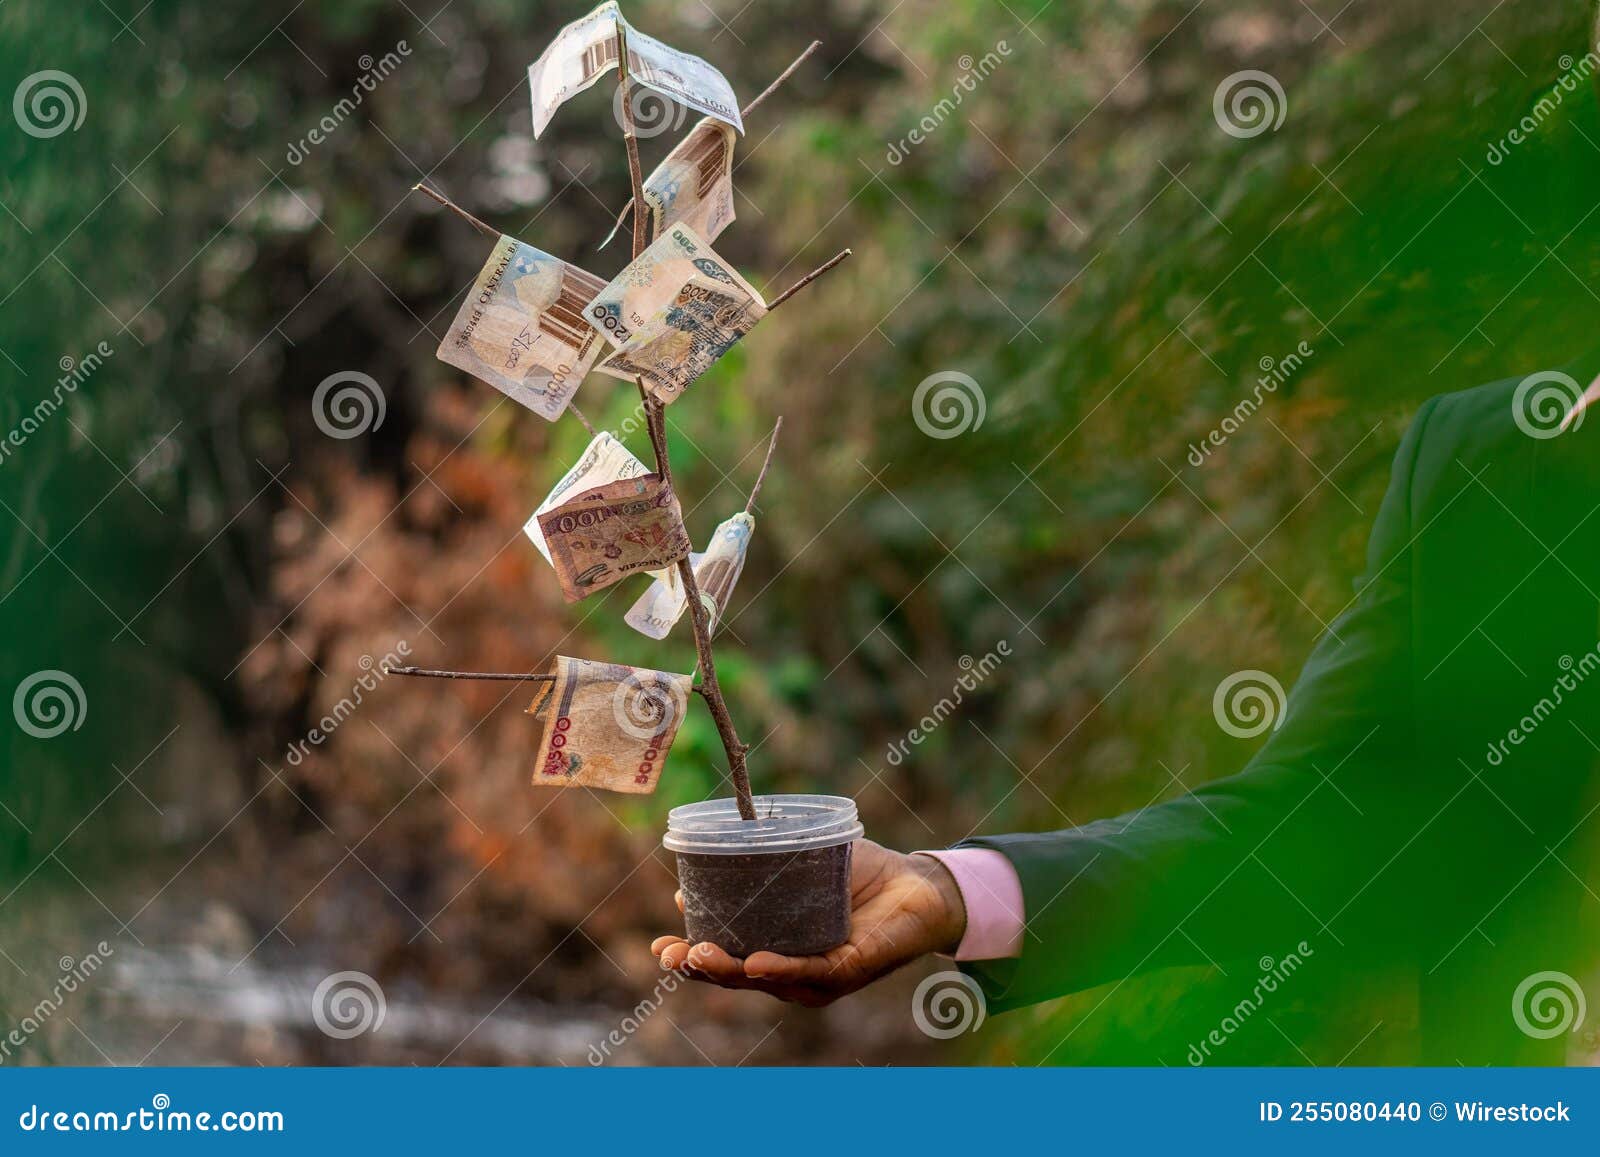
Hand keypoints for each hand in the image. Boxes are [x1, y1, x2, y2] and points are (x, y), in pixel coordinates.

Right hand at [650, 839, 965, 1006]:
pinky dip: (781, 969)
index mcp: (776, 950)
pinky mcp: (849, 969)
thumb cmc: (857, 875)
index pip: (727, 961)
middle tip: (669, 953)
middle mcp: (793, 972)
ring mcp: (819, 976)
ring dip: (730, 970)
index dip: (691, 959)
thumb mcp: (800, 866)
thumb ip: (758, 866)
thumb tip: (705, 856)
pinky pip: (812, 971)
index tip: (659, 948)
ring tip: (699, 954)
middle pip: (737, 978)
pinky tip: (755, 962)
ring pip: (767, 980)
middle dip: (700, 968)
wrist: (918, 883)